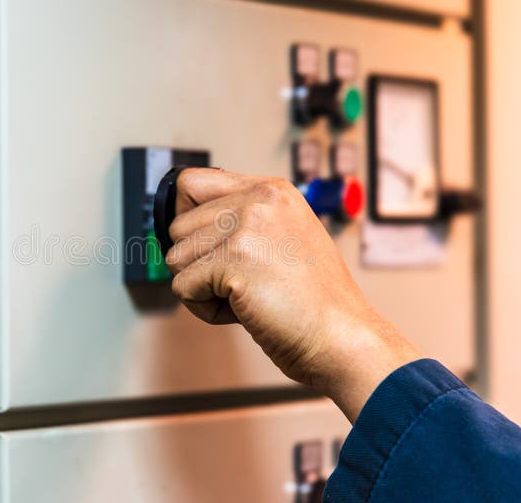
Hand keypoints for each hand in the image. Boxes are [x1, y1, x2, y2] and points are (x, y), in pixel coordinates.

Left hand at [165, 168, 420, 420]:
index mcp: (270, 191)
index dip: (185, 217)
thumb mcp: (286, 237)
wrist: (343, 337)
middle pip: (178, 227)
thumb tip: (188, 228)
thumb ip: (244, 222)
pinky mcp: (234, 262)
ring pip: (176, 258)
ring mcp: (246, 229)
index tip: (199, 245)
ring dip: (201, 288)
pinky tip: (242, 312)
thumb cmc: (316, 301)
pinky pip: (183, 287)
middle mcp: (258, 201)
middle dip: (197, 263)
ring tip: (245, 298)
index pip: (192, 183)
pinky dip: (204, 309)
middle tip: (238, 284)